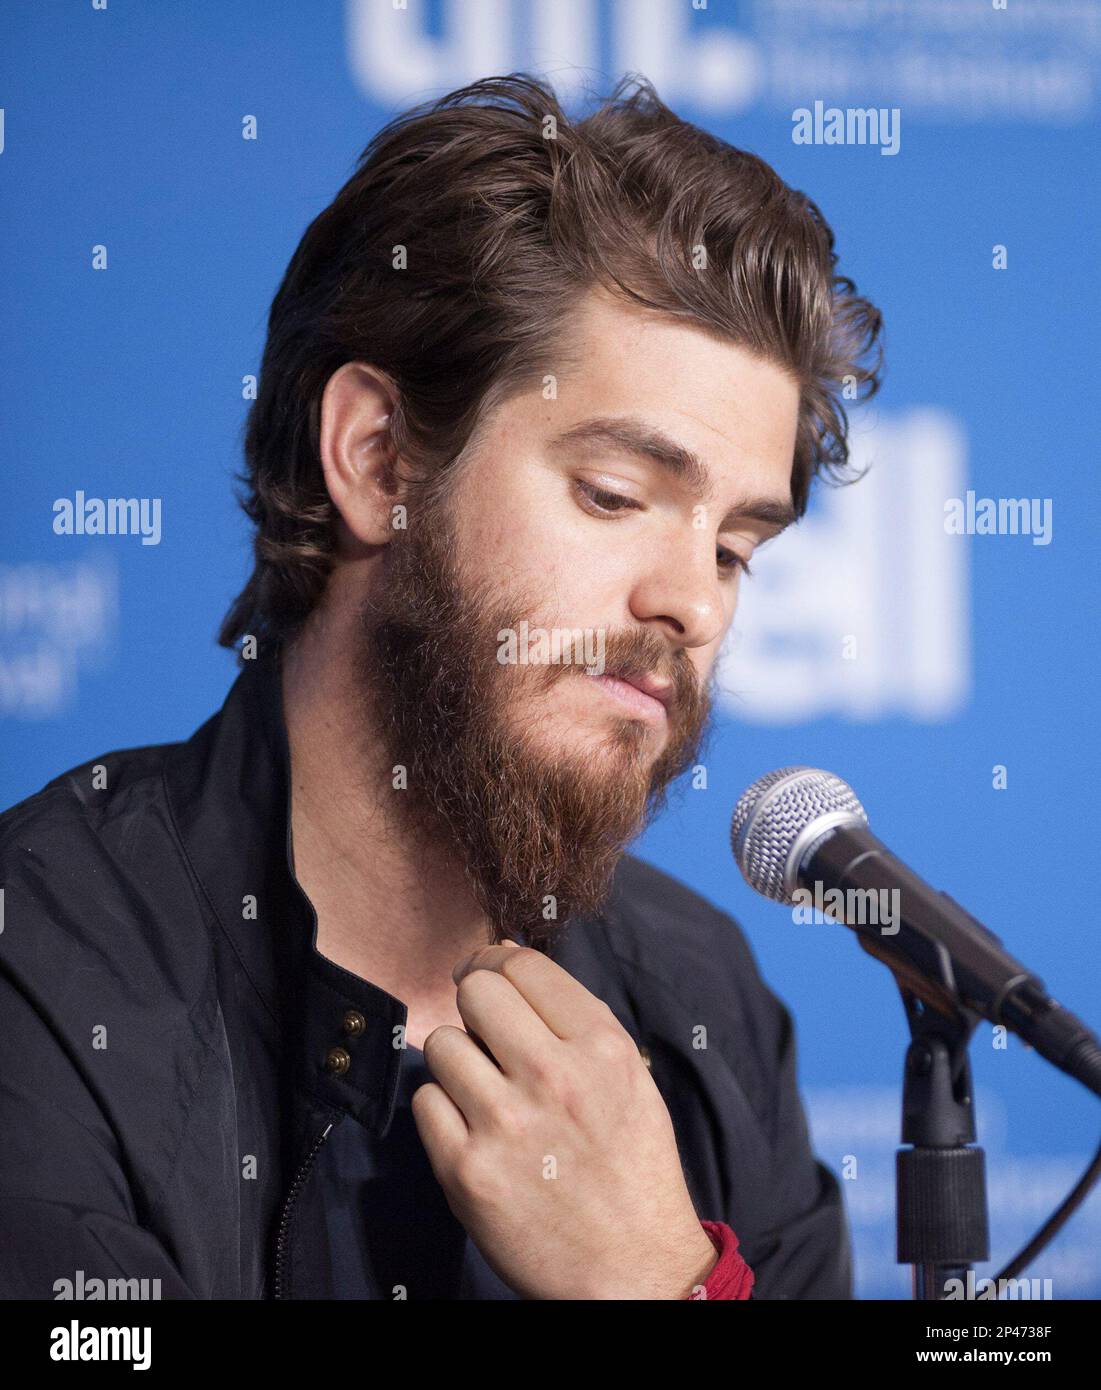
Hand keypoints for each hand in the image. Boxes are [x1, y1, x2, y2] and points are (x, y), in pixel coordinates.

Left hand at [410, 942, 718, 1298]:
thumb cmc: (629, 1167)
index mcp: (601, 1048)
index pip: (523, 965)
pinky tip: (474, 1131)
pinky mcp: (466, 1171)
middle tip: (484, 1032)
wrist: (632, 1271)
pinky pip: (425, 1101)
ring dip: (459, 1063)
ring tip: (487, 1094)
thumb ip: (571, 1019)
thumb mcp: (627, 1076)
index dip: (498, 964)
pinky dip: (442, 1113)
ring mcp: (506, 1124)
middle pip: (476, 992)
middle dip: (475, 1006)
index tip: (490, 978)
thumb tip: (502, 960)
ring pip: (443, 1044)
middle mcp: (554, 1077)